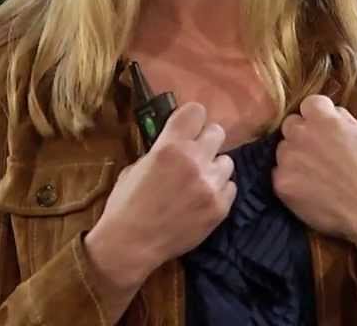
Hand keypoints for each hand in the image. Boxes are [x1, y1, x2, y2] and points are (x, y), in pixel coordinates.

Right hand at [84, 102, 235, 289]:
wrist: (131, 245)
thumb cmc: (126, 204)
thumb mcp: (137, 166)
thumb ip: (161, 150)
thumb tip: (176, 143)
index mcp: (170, 146)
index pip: (196, 111)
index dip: (192, 118)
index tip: (187, 127)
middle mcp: (195, 161)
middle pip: (217, 132)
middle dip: (206, 141)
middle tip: (195, 154)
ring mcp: (211, 185)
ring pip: (227, 162)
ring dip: (214, 168)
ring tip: (199, 181)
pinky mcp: (220, 208)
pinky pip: (230, 187)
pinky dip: (219, 191)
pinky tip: (203, 200)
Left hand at [273, 95, 356, 279]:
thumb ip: (340, 119)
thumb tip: (328, 113)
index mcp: (323, 118)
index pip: (309, 104)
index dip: (317, 116)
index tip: (324, 129)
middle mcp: (301, 133)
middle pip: (290, 125)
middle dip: (302, 134)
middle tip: (318, 153)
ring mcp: (288, 158)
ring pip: (283, 149)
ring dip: (294, 157)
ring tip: (315, 175)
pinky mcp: (281, 182)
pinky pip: (278, 174)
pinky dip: (290, 180)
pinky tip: (308, 190)